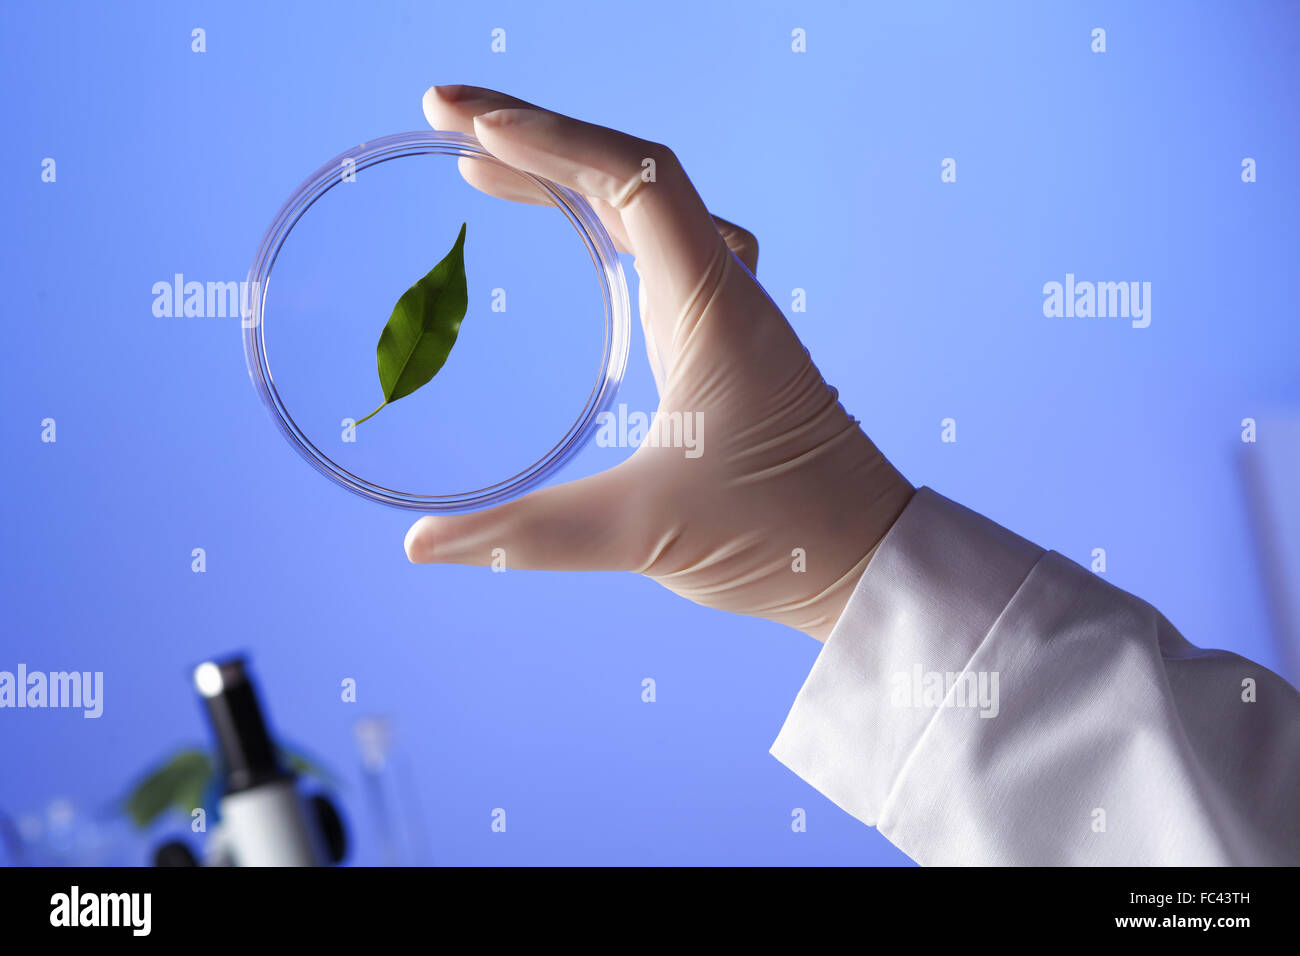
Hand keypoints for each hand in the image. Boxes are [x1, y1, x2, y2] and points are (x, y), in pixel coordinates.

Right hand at [404, 85, 913, 640]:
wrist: (866, 560)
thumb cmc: (783, 535)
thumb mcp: (645, 531)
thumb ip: (529, 535)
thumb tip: (425, 546)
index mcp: (714, 309)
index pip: (635, 178)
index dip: (553, 138)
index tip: (473, 127)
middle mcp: (723, 293)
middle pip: (631, 174)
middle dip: (539, 139)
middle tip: (449, 125)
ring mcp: (727, 314)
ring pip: (645, 207)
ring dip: (568, 175)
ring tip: (485, 170)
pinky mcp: (723, 344)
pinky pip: (659, 249)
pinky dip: (605, 221)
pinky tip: (577, 237)